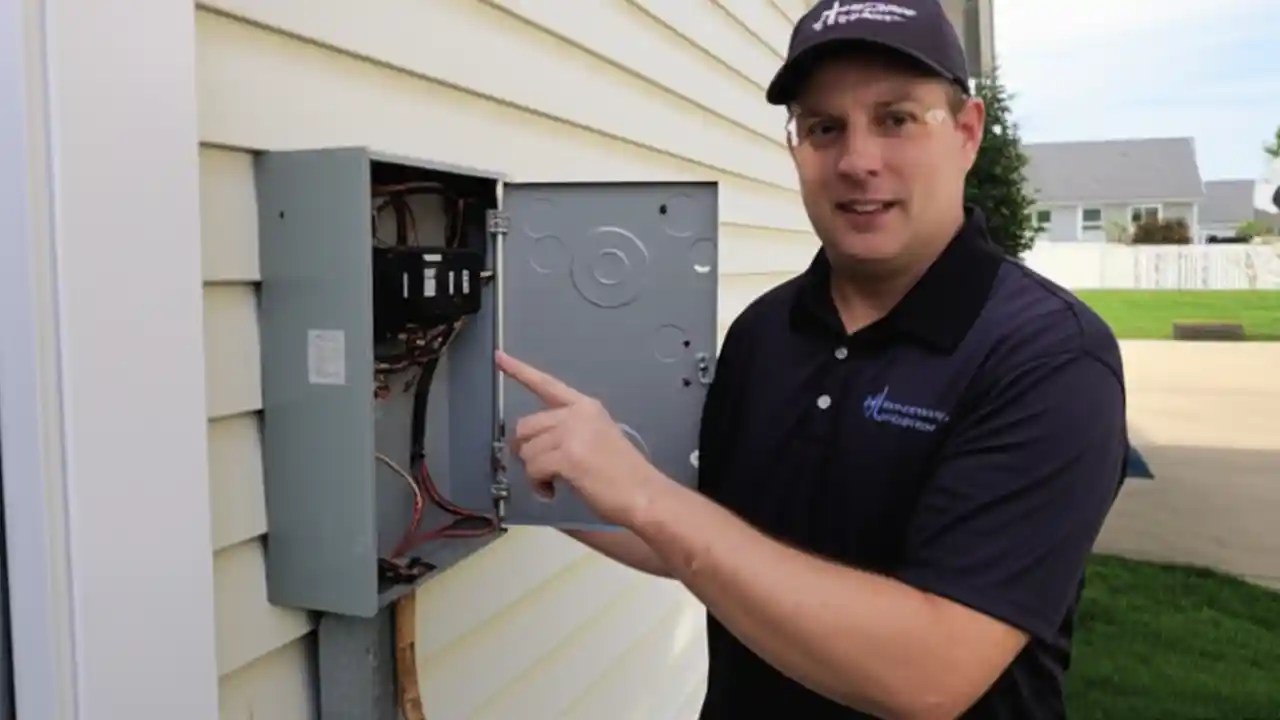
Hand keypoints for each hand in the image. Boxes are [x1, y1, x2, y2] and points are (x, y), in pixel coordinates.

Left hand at [495, 349, 665, 526]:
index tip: (499, 356)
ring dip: (534, 472)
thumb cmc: (624, 474)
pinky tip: (553, 491)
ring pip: (527, 451)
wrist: (644, 494)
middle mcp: (577, 414)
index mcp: (586, 406)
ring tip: (554, 483)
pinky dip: (538, 485)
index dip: (519, 371)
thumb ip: (567, 431)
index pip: (547, 384)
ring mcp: (571, 434)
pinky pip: (533, 469)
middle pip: (526, 426)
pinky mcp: (567, 457)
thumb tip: (531, 444)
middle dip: (527, 450)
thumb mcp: (598, 437)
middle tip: (542, 469)